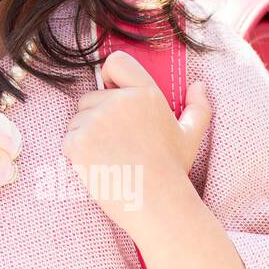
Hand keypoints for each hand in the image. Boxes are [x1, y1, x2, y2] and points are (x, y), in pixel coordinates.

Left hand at [62, 50, 211, 234]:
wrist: (157, 205)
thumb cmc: (172, 171)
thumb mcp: (190, 136)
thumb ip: (198, 107)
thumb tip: (199, 84)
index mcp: (146, 94)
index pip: (115, 62)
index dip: (110, 78)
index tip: (115, 97)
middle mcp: (120, 101)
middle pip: (90, 98)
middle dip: (97, 117)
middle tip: (119, 144)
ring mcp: (96, 121)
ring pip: (77, 120)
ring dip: (86, 136)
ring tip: (111, 158)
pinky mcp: (78, 142)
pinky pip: (68, 140)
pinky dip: (77, 154)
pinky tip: (99, 167)